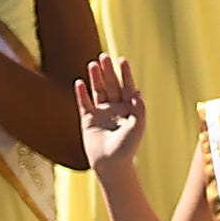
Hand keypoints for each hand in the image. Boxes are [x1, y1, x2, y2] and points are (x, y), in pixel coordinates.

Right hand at [75, 53, 147, 172]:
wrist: (111, 164)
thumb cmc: (127, 147)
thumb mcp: (138, 127)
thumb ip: (139, 109)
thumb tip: (138, 92)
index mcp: (129, 108)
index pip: (128, 86)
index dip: (125, 73)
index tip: (122, 59)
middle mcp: (115, 108)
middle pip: (112, 85)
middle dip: (108, 71)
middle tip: (104, 56)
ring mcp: (101, 113)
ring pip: (98, 91)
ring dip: (95, 78)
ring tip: (92, 64)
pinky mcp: (88, 120)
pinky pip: (84, 104)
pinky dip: (82, 93)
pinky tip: (80, 82)